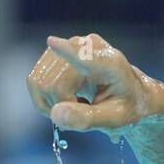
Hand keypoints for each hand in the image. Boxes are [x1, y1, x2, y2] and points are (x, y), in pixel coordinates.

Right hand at [26, 33, 158, 136]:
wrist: (129, 94)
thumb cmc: (126, 107)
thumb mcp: (114, 120)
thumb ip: (87, 118)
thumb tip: (56, 115)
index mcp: (111, 63)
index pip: (87, 56)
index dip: (68, 52)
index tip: (53, 43)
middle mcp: (88, 46)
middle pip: (53, 84)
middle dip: (62, 106)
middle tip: (83, 113)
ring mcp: (69, 45)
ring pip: (40, 83)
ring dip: (53, 103)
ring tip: (77, 105)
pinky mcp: (55, 51)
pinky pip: (35, 80)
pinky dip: (46, 97)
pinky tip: (67, 99)